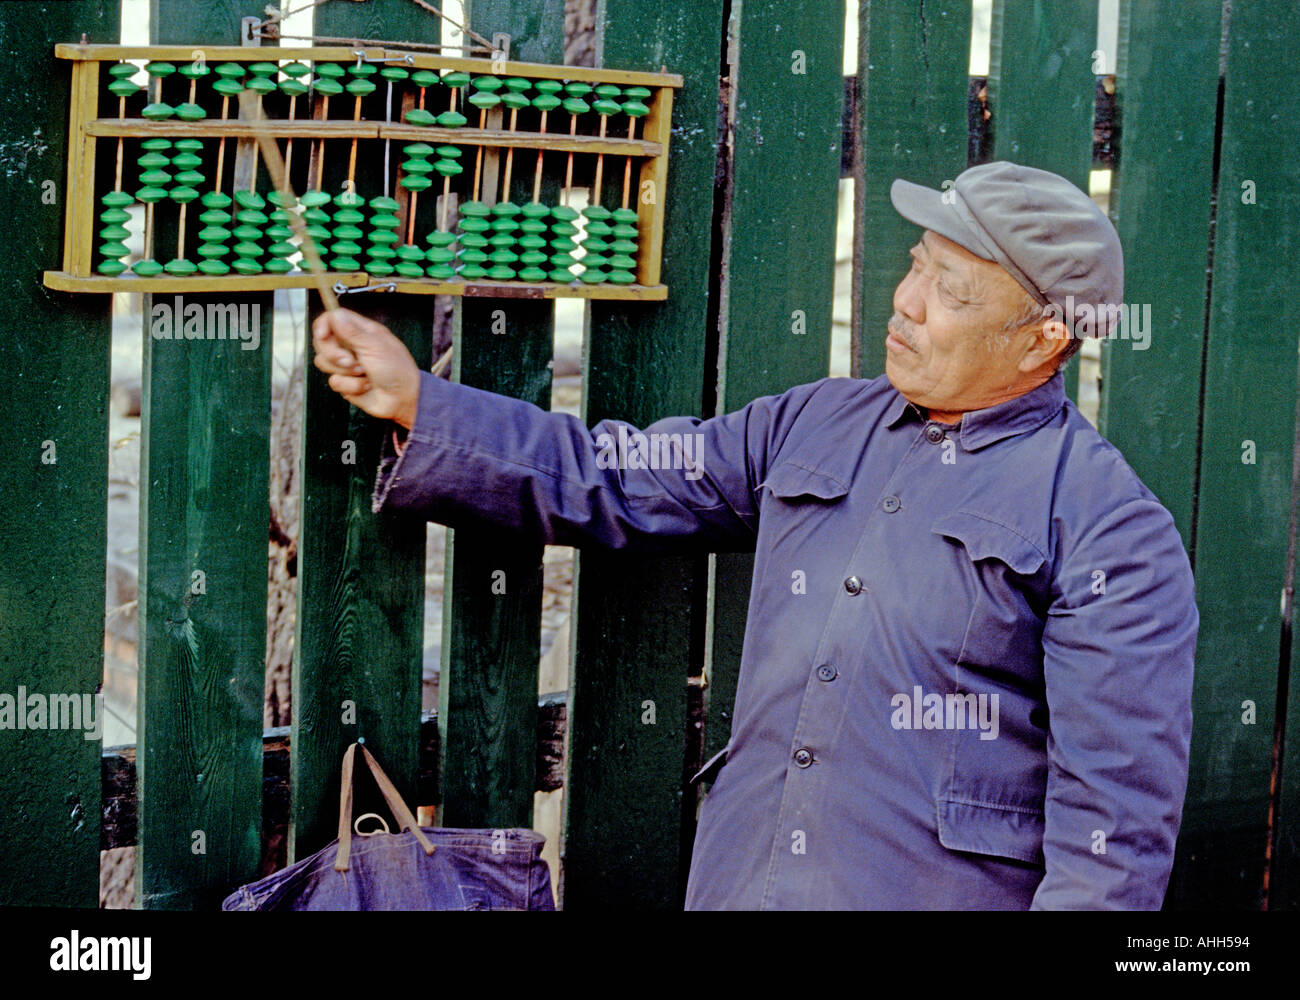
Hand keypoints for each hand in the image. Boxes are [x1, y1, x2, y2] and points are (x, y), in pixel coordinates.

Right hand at [311, 308, 421, 428]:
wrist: (403, 399)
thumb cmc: (397, 370)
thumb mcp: (376, 347)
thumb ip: (353, 332)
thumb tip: (335, 314)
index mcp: (361, 331)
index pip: (332, 319)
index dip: (324, 325)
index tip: (323, 335)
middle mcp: (351, 345)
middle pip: (322, 341)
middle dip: (333, 353)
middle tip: (351, 361)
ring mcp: (346, 364)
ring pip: (323, 362)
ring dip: (345, 371)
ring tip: (364, 373)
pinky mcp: (345, 382)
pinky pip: (334, 382)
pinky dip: (351, 386)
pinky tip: (366, 386)